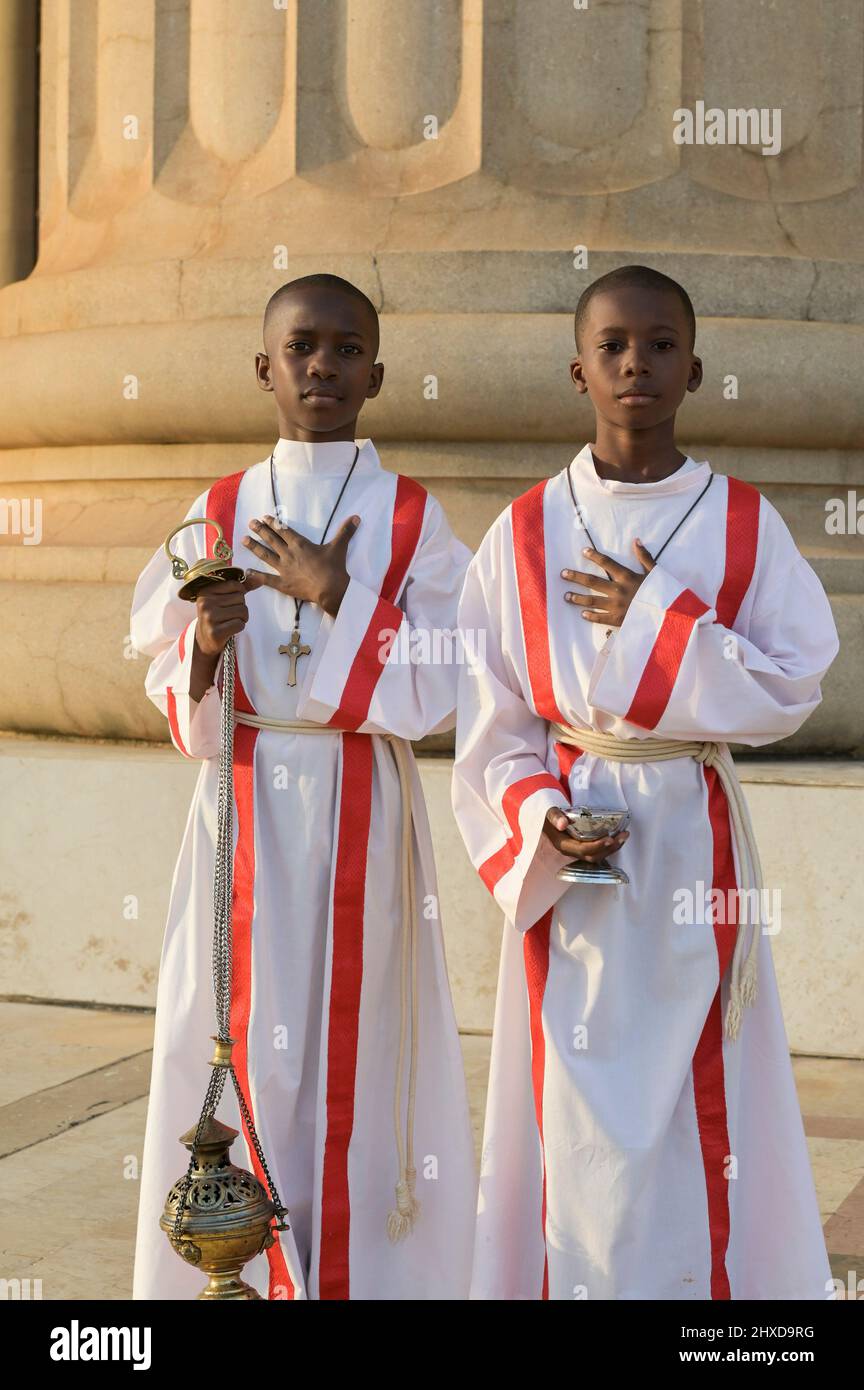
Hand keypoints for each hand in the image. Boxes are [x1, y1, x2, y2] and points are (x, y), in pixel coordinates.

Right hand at [194, 578, 252, 656]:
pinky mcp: (215, 632)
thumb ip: (242, 587)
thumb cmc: (218, 614)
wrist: (205, 638)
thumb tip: (260, 578)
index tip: (231, 601)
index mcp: (206, 591)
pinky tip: (230, 628)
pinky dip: (240, 626)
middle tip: (230, 614)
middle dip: (241, 606)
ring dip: (242, 617)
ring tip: (231, 620)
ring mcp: (209, 618)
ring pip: (242, 611)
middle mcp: (205, 603)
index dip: (240, 593)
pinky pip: (240, 624)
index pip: (235, 585)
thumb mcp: (225, 597)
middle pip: (240, 598)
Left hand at [241, 513, 359, 616]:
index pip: (284, 531)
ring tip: (244, 540)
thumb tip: (356, 517)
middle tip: (251, 523)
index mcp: (300, 544)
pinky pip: (266, 579)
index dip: (274, 523)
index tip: (264, 517)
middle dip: (260, 530)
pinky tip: (247, 571)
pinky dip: (256, 575)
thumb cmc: (334, 567)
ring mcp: (284, 569)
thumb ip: (346, 531)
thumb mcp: (339, 547)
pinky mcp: (283, 584)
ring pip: (265, 555)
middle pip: (271, 540)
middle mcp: (289, 554)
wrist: (331, 589)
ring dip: (254, 547)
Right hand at [542, 807, 628, 862]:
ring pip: (597, 856)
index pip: (582, 850)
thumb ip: (554, 816)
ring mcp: (577, 850)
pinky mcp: (582, 847)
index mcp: (563, 844)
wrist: (544, 818)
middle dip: (609, 848)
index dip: (597, 846)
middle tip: (623, 835)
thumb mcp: (548, 813)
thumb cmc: (547, 815)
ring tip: (624, 836)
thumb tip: (563, 823)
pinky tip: (617, 837)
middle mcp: (571, 851)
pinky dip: (608, 846)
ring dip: (612, 848)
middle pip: (593, 856)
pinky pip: (597, 851)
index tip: (609, 838)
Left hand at [561, 539, 654, 626]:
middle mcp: (619, 590)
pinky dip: (591, 616)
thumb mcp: (655, 573)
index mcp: (627, 577)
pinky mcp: (619, 620)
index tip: (583, 551)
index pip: (607, 563)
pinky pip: (601, 618)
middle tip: (563, 574)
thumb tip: (636, 540)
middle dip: (576, 577)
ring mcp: (617, 606)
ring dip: (578, 598)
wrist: (669, 615)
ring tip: (566, 596)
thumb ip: (644, 557)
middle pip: (593, 581)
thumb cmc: (662, 593)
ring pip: (592, 601)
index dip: (594, 556)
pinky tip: (582, 614)